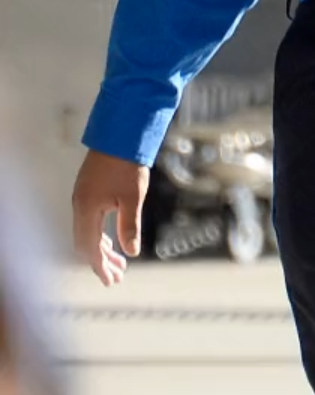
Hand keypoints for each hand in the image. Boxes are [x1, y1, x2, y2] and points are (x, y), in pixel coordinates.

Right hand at [72, 149, 148, 286]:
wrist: (119, 136)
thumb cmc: (127, 165)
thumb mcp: (132, 198)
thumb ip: (130, 225)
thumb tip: (132, 252)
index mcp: (86, 210)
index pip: (89, 247)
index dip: (100, 265)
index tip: (112, 280)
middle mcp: (79, 207)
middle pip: (84, 244)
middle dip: (100, 262)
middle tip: (117, 278)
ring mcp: (82, 200)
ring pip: (87, 234)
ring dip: (101, 250)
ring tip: (119, 264)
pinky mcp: (88, 194)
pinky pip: (89, 223)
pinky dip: (100, 236)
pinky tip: (113, 243)